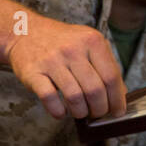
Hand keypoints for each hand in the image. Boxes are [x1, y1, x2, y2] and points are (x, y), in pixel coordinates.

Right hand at [5, 14, 125, 119]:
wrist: (26, 31)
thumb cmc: (62, 41)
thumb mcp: (89, 43)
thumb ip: (106, 65)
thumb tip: (120, 95)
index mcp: (92, 41)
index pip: (111, 76)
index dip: (117, 99)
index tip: (117, 111)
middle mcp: (73, 49)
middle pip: (95, 90)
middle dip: (100, 109)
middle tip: (97, 113)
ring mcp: (52, 60)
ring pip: (75, 97)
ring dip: (80, 112)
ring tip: (80, 112)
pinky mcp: (33, 73)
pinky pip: (50, 99)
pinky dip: (58, 112)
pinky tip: (62, 111)